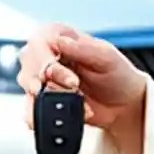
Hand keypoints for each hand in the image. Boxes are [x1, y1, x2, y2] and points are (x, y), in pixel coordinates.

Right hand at [17, 23, 147, 130]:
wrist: (124, 104)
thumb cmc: (117, 73)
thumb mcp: (106, 57)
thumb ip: (82, 48)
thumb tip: (59, 40)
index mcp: (59, 36)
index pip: (39, 43)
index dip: (49, 62)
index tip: (71, 80)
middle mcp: (46, 56)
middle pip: (30, 66)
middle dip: (51, 83)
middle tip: (74, 90)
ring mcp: (42, 80)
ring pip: (30, 88)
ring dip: (53, 100)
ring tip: (79, 104)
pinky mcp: (43, 101)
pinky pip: (31, 110)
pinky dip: (45, 116)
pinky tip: (62, 118)